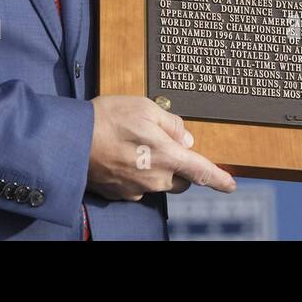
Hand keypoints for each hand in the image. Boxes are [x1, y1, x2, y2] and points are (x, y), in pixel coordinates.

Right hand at [88, 95, 236, 199]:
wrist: (70, 141)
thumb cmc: (109, 119)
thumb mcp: (146, 107)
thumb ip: (171, 124)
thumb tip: (185, 139)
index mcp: (167, 157)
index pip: (202, 172)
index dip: (219, 179)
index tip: (231, 184)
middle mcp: (155, 180)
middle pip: (180, 179)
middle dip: (178, 165)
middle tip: (160, 142)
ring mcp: (136, 190)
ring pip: (158, 182)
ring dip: (156, 168)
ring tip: (135, 145)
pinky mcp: (119, 194)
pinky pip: (137, 186)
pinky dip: (136, 173)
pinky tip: (121, 155)